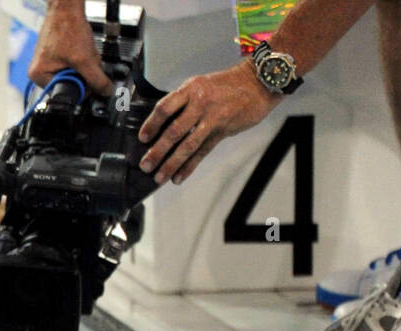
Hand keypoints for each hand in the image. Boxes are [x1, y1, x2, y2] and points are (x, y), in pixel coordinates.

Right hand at [28, 0, 113, 95]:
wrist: (66, 7)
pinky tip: (79, 50)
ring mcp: (46, 65)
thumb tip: (106, 92)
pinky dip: (80, 61)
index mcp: (38, 76)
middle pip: (68, 86)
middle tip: (85, 61)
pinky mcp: (54, 58)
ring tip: (81, 52)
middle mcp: (39, 72)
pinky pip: (71, 67)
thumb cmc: (67, 26)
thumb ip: (97, 79)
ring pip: (72, 76)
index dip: (80, 88)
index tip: (89, 79)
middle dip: (82, 76)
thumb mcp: (85, 59)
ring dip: (83, 68)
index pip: (65, 94)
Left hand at [138, 59, 276, 184]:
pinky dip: (189, 166)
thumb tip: (162, 124)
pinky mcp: (222, 131)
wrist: (257, 83)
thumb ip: (183, 102)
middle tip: (145, 165)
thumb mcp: (200, 85)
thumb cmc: (226, 85)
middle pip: (173, 131)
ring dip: (171, 163)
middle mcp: (200, 103)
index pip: (164, 108)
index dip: (151, 124)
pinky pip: (202, 152)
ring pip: (187, 145)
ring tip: (159, 176)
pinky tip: (179, 177)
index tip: (143, 138)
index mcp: (190, 89)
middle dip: (157, 151)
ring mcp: (212, 118)